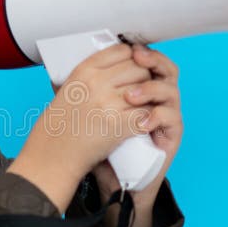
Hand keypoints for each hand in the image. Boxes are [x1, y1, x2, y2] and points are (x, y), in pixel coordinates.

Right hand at [10, 42, 153, 212]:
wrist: (53, 155)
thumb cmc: (58, 127)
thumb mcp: (67, 90)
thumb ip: (88, 76)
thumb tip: (110, 66)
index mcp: (84, 71)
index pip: (121, 50)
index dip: (132, 58)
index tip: (134, 66)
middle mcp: (97, 83)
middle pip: (138, 67)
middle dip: (144, 77)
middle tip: (142, 89)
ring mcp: (109, 103)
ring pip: (146, 88)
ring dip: (149, 97)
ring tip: (143, 105)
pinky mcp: (118, 124)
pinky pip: (146, 113)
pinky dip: (148, 117)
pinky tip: (143, 122)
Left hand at [91, 44, 182, 226]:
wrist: (114, 180)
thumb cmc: (100, 146)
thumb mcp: (88, 116)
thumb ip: (84, 95)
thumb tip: (55, 74)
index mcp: (138, 87)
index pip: (146, 60)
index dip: (139, 50)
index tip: (127, 46)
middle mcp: (156, 98)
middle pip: (164, 68)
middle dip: (151, 61)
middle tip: (137, 60)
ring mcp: (165, 116)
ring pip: (170, 89)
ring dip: (150, 88)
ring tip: (130, 97)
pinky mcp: (170, 135)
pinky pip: (172, 118)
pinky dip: (157, 116)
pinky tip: (142, 122)